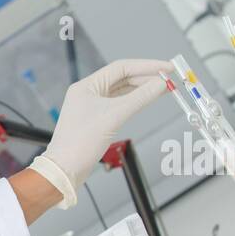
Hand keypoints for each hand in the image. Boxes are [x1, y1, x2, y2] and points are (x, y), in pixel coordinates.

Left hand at [29, 58, 172, 209]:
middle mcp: (88, 93)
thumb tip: (160, 85)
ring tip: (164, 89)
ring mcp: (91, 107)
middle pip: (123, 78)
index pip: (122, 68)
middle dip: (147, 78)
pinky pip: (119, 105)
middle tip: (169, 79)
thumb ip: (140, 98)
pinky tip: (147, 100)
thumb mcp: (114, 116)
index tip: (167, 67)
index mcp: (87, 86)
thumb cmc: (80, 143)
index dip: (147, 66)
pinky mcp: (96, 120)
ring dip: (142, 89)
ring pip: (122, 92)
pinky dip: (134, 102)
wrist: (65, 169)